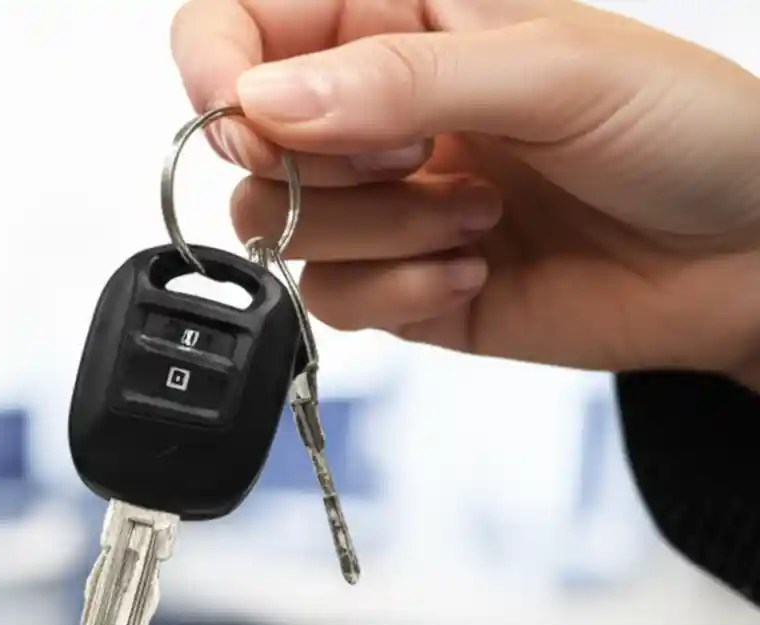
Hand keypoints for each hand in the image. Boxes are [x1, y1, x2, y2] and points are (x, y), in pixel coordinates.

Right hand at [172, 0, 759, 389]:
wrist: (750, 260)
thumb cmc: (685, 128)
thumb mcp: (553, 71)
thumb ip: (398, 81)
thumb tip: (263, 100)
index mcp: (398, 17)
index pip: (244, 21)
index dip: (215, 64)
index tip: (239, 116)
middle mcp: (372, 109)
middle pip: (247, 141)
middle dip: (324, 167)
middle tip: (418, 159)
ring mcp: (379, 201)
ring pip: (279, 226)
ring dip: (378, 233)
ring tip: (478, 215)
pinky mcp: (395, 281)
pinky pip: (329, 299)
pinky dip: (397, 293)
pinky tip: (473, 267)